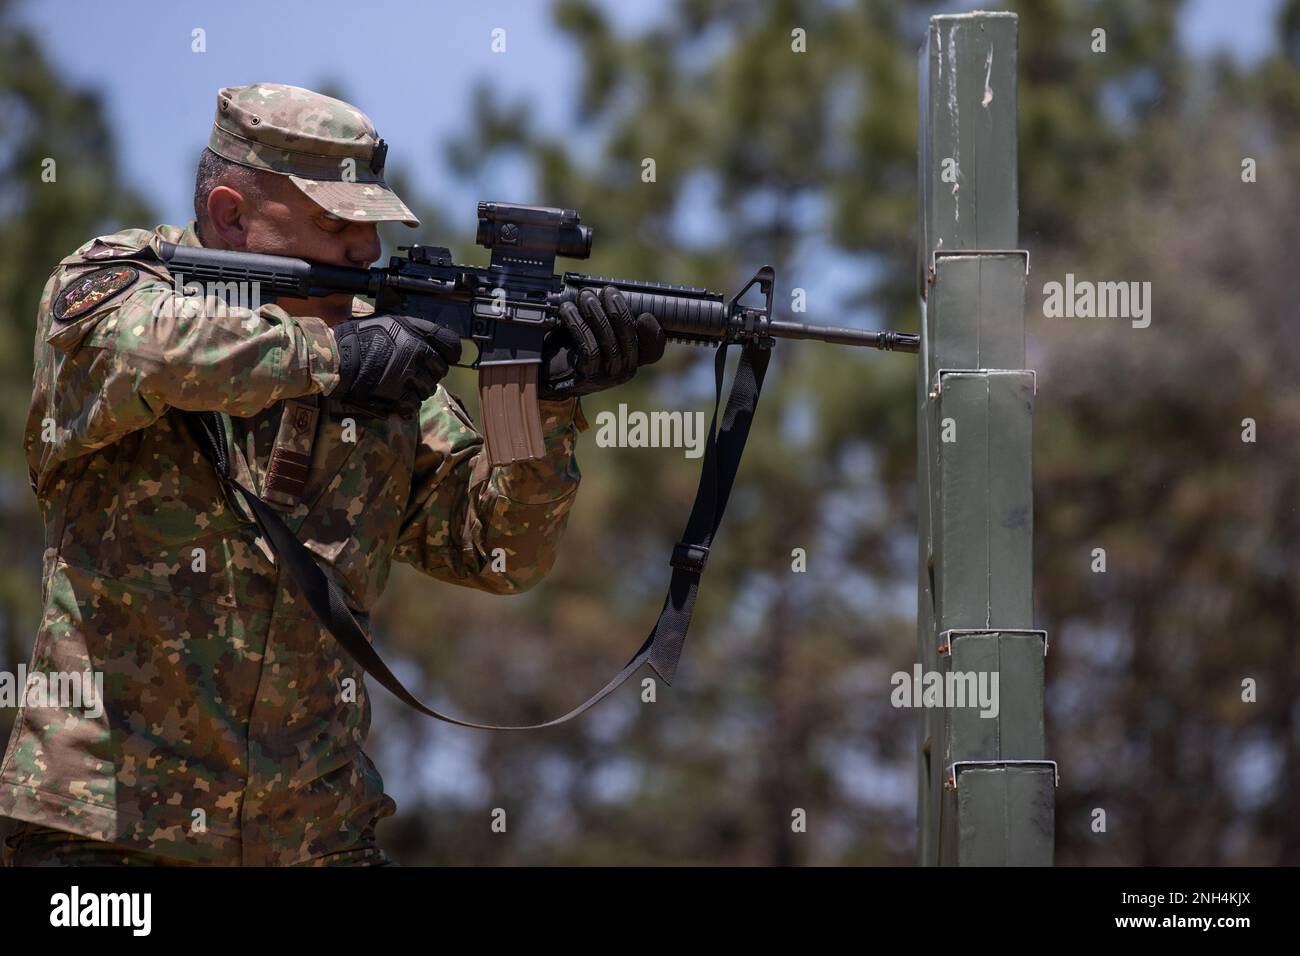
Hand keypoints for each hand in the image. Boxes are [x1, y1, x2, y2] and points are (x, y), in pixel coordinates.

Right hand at [330, 314, 461, 416]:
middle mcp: (419, 353)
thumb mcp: (391, 323)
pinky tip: (397, 397)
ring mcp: (411, 375)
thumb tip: (434, 342)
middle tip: (414, 372)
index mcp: (418, 333)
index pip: (452, 345)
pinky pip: (415, 403)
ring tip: (403, 384)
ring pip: (429, 388)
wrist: (337, 358)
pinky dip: (407, 403)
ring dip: (419, 389)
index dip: (450, 353)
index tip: (444, 357)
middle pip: (441, 370)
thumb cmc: (360, 337)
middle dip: (431, 372)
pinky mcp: (400, 395)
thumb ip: (415, 331)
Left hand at [539, 287, 665, 399]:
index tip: (645, 314)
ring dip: (596, 314)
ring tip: (585, 296)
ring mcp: (605, 377)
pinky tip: (568, 310)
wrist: (545, 371)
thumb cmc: (572, 345)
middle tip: (608, 291)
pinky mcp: (585, 377)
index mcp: (631, 360)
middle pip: (629, 341)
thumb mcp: (594, 331)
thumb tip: (612, 292)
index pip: (652, 352)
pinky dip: (578, 325)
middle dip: (619, 311)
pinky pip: (588, 349)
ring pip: (609, 343)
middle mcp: (622, 371)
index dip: (653, 334)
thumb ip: (608, 318)